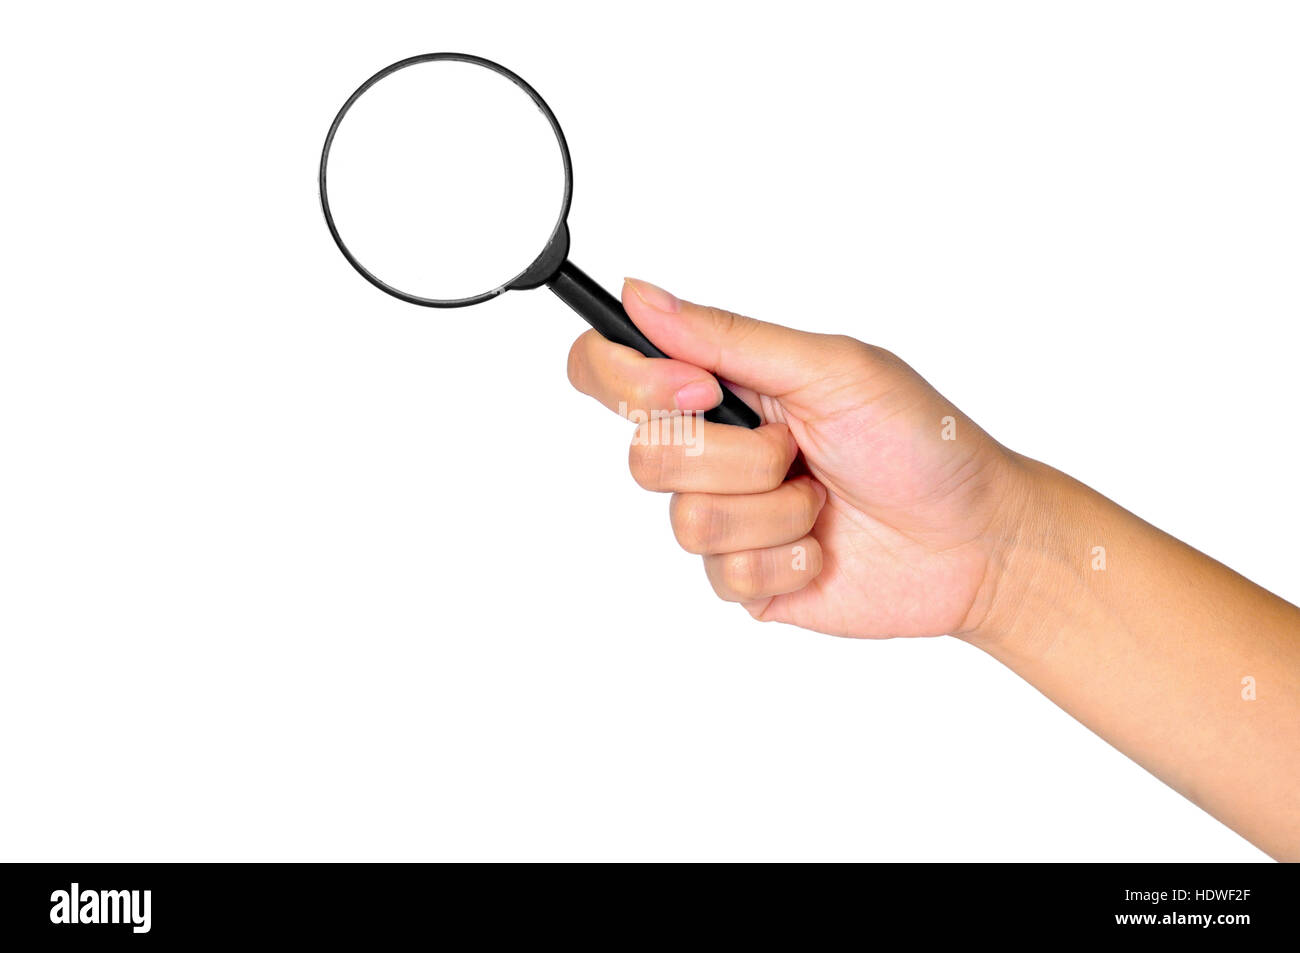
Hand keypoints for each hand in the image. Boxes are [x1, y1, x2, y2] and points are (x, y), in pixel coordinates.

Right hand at [567, 278, 1029, 638]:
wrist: (978, 538)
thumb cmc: (923, 441)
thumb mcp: (832, 369)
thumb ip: (729, 336)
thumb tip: (641, 294)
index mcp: (726, 385)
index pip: (611, 368)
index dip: (627, 379)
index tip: (699, 389)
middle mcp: (713, 449)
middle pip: (644, 454)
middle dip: (738, 458)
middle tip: (797, 451)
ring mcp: (727, 517)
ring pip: (686, 522)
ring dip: (774, 512)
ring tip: (822, 502)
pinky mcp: (744, 579)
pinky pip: (723, 576)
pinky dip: (788, 558)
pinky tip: (825, 547)